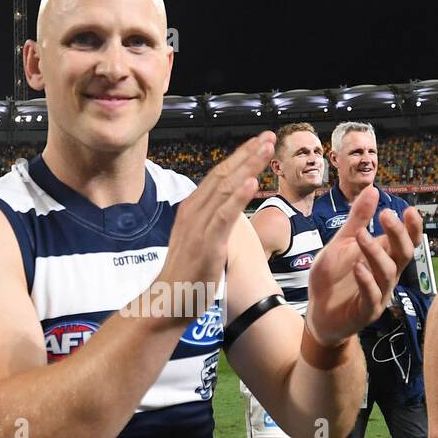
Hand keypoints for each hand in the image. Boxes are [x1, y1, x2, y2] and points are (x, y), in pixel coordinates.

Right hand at [145, 133, 275, 323]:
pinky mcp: (207, 245)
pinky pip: (224, 217)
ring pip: (225, 189)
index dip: (240, 156)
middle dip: (248, 153)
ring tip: (265, 149)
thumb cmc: (186, 274)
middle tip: (269, 136)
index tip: (260, 142)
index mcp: (192, 209)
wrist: (167, 301)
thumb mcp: (197, 239)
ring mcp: (199, 227)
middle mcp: (194, 212)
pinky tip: (252, 183)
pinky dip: (238, 198)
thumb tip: (225, 210)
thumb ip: (209, 221)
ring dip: (247, 167)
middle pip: (223, 175)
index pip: (218, 175)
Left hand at [305, 190, 422, 346]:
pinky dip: (366, 281)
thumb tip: (373, 189)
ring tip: (361, 235)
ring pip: (387, 273)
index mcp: (384, 257)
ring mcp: (379, 294)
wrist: (318, 313)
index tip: (409, 210)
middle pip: (403, 254)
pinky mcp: (366, 311)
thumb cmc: (333, 278)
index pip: (406, 241)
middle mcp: (387, 275)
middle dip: (398, 234)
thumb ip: (357, 219)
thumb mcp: (341, 243)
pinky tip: (357, 267)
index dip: (412, 227)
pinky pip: (372, 296)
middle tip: (386, 214)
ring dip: (375, 253)